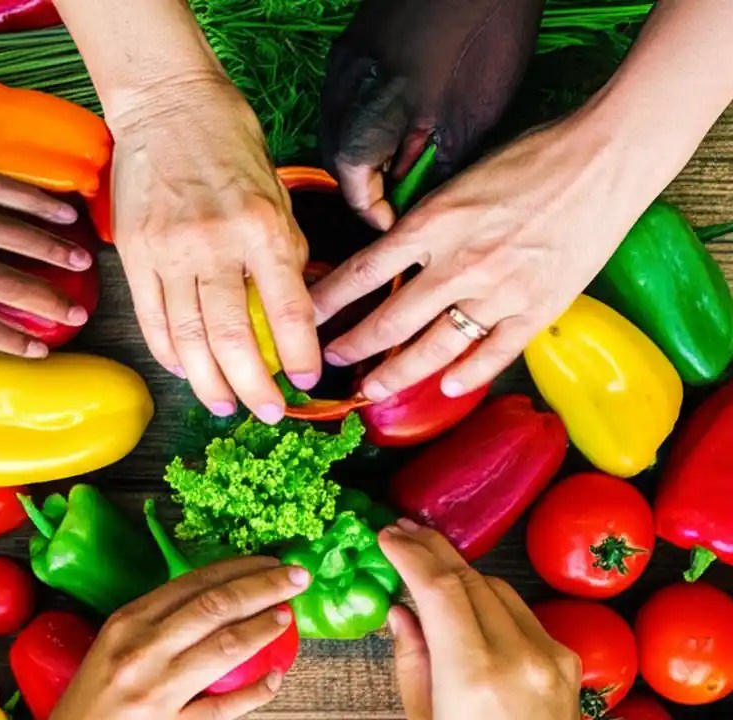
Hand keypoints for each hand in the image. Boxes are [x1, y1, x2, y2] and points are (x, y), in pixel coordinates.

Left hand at [0, 130, 93, 358]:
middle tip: (80, 314)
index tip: (42, 351)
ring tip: (84, 263)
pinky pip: (3, 192)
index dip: (14, 343)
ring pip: (15, 238)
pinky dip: (37, 202)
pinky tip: (64, 212)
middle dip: (49, 304)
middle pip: (7, 288)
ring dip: (54, 252)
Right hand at [52, 556, 308, 719]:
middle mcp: (143, 650)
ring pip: (225, 648)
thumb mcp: (114, 644)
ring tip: (287, 616)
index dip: (238, 567)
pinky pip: (223, 708)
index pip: (193, 582)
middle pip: (215, 606)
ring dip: (264, 628)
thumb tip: (215, 598)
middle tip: (296, 577)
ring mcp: (158, 691)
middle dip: (263, 586)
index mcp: (128, 621)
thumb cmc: (94, 694)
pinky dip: (255, 692)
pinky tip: (275, 679)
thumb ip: (155, 621)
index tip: (270, 560)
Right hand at [107, 77, 318, 423]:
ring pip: (188, 337)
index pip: (287, 308)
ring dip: (208, 381)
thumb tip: (297, 309)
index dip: (299, 353)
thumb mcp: (277, 192)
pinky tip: (185, 371)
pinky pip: (151, 318)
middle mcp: (215, 243)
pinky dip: (168, 352)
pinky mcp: (135, 253)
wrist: (168, 106)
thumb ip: (285, 251)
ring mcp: (168, 251)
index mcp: (261, 227)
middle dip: (253, 384)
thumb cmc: (230, 143)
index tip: (305, 380)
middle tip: (266, 411)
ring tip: (225, 405)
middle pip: (234, 336)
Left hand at [311, 113, 641, 400]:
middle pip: (390, 320)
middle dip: (353, 347)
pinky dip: (468, 374)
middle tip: (329, 364)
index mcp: (433, 225)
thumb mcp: (458, 180)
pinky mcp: (538, 308)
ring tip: (372, 390)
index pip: (362, 272)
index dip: (328, 302)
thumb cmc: (531, 157)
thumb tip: (390, 253)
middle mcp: (459, 263)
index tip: (304, 319)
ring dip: (397, 373)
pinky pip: (494, 352)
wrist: (605, 157)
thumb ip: (424, 222)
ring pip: (435, 347)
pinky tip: (447, 388)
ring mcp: (500, 291)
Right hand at [320, 0, 543, 227]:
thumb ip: (436, 168)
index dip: (373, 211)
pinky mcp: (352, 40)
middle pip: (336, 158)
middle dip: (362, 184)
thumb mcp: (474, 118)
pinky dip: (360, 116)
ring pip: (336, 126)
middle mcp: (346, 89)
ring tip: (398, 158)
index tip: (393, 222)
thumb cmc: (487, 32)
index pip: (351, 185)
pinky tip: (395, 114)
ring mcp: (344, 61)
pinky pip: (343, 93)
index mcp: (373, 115)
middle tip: (396, 197)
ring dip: (360, 150)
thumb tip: (419, 202)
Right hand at [380, 519, 580, 719]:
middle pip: (469, 578)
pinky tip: (466, 597)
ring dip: (459, 571)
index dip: (410, 553)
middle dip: (432, 550)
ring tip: (427, 559)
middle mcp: (519, 658)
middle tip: (401, 531)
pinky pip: (521, 613)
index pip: (439, 588)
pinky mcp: (568, 662)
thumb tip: (401, 611)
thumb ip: (412, 660)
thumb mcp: (422, 718)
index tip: (386, 535)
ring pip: (497, 589)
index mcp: (474, 675)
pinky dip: (489, 599)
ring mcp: (550, 658)